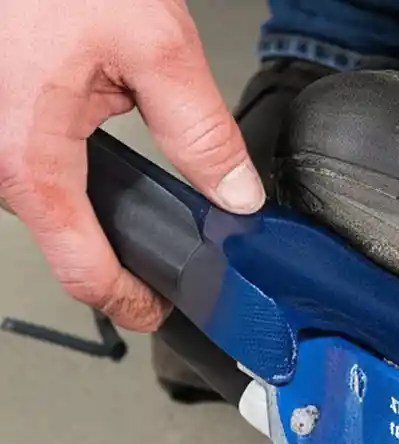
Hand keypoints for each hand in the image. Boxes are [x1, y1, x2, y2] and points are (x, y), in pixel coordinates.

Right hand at [0, 0, 263, 330]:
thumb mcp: (153, 44)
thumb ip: (200, 128)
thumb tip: (236, 192)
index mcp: (30, 159)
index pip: (84, 271)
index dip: (132, 303)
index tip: (161, 312)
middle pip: (68, 239)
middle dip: (124, 247)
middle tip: (178, 251)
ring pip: (49, 201)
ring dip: (94, 203)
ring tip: (146, 198)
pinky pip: (32, 164)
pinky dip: (69, 167)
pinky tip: (94, 140)